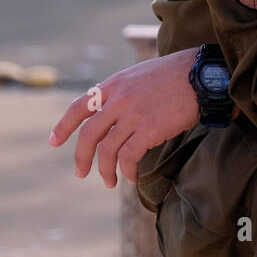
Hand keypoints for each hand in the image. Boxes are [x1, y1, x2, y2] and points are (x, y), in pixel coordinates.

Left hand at [48, 48, 204, 187]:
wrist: (201, 75)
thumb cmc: (177, 74)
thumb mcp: (141, 75)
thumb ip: (124, 91)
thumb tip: (114, 112)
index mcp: (114, 85)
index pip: (79, 107)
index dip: (63, 126)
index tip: (55, 141)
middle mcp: (118, 100)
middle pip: (88, 135)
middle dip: (81, 158)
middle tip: (80, 173)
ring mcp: (132, 115)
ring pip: (107, 150)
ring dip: (105, 170)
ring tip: (109, 182)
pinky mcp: (149, 130)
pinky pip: (129, 157)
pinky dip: (127, 171)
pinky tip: (132, 178)